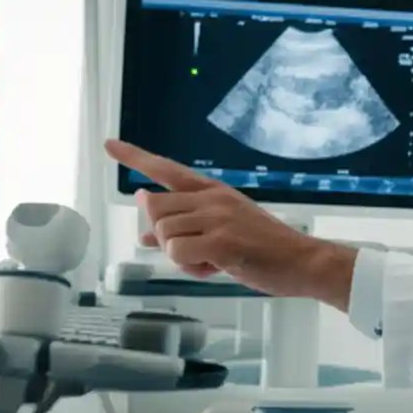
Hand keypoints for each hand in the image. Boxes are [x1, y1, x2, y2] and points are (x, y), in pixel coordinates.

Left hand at [104, 139, 356, 308]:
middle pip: (155, 207)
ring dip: (179, 255)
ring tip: (210, 260)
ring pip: (164, 232)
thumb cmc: (264, 249)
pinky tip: (215, 268)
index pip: (167, 168)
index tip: (109, 144)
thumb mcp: (221, 232)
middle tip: (193, 250)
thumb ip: (183, 229)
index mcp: (214, 191)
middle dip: (163, 233)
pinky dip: (189, 267)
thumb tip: (145, 236)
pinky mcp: (222, 241)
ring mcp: (218, 217)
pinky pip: (177, 253)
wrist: (302, 262)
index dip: (135, 157)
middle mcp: (213, 198)